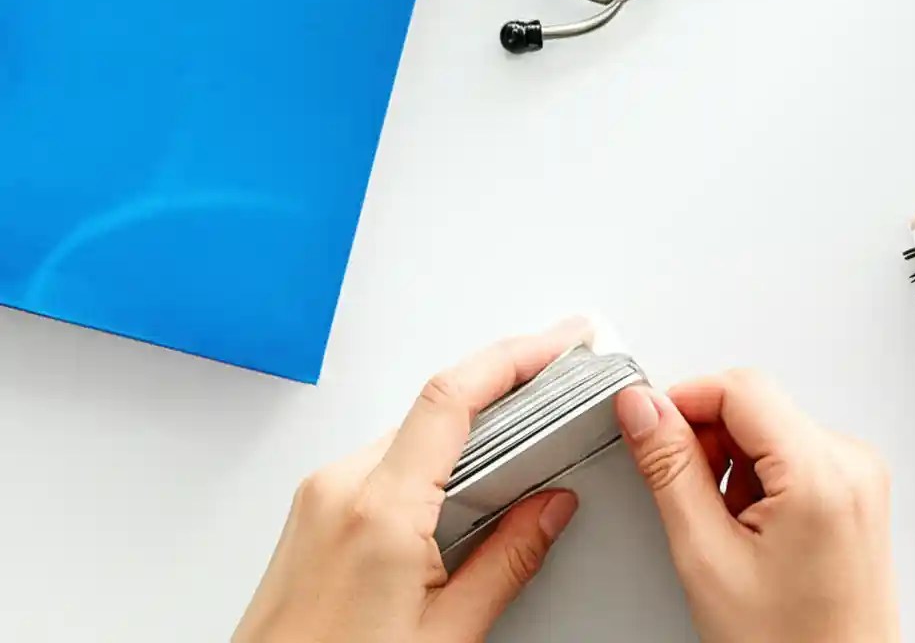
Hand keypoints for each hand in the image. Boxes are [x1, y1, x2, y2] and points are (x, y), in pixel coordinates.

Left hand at [233, 320, 590, 642]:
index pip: (452, 398)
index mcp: (379, 512)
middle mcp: (340, 487)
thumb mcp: (446, 636)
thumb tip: (552, 509)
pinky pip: (385, 461)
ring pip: (411, 435)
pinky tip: (465, 489)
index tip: (559, 342)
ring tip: (523, 456)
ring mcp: (320, 495)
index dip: (514, 356)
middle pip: (436, 409)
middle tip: (560, 394)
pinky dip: (434, 461)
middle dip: (505, 393)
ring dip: (469, 433)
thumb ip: (508, 562)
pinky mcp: (313, 510)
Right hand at [614, 371, 899, 642]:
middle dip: (707, 440)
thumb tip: (643, 409)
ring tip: (723, 527)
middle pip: (756, 405)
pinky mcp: (855, 492)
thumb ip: (669, 469)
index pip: (741, 387)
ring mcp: (859, 478)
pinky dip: (757, 481)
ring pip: (770, 429)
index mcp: (824, 474)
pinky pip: (792, 456)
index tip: (647, 425)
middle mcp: (852, 464)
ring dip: (730, 464)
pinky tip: (748, 529)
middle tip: (685, 495)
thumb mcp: (706, 556)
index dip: (683, 399)